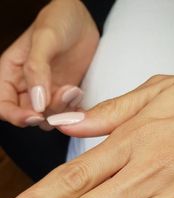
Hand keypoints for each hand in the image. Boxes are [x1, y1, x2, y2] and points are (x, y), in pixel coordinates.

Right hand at [0, 0, 98, 127]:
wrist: (82, 20)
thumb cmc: (59, 20)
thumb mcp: (44, 38)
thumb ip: (37, 69)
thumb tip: (37, 102)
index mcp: (10, 74)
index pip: (3, 106)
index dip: (16, 116)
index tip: (36, 115)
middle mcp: (26, 88)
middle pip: (28, 117)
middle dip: (46, 113)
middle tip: (63, 94)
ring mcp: (46, 94)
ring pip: (49, 119)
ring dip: (62, 110)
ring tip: (73, 89)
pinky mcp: (64, 97)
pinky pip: (66, 115)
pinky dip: (73, 110)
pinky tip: (77, 93)